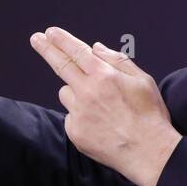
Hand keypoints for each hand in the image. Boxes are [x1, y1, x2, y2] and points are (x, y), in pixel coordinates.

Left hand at [29, 26, 181, 185]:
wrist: (148, 152)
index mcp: (105, 75)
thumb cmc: (150, 115)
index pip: (77, 51)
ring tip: (101, 106)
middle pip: (61, 65)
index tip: (50, 32)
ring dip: (76, 92)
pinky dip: (80, 116)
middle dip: (47, 49)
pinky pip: (71, 117)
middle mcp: (87, 91)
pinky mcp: (75, 132)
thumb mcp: (143, 80)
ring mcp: (78, 113)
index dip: (61, 40)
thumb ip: (118, 60)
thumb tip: (95, 48)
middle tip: (36, 38)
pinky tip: (100, 124)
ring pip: (66, 93)